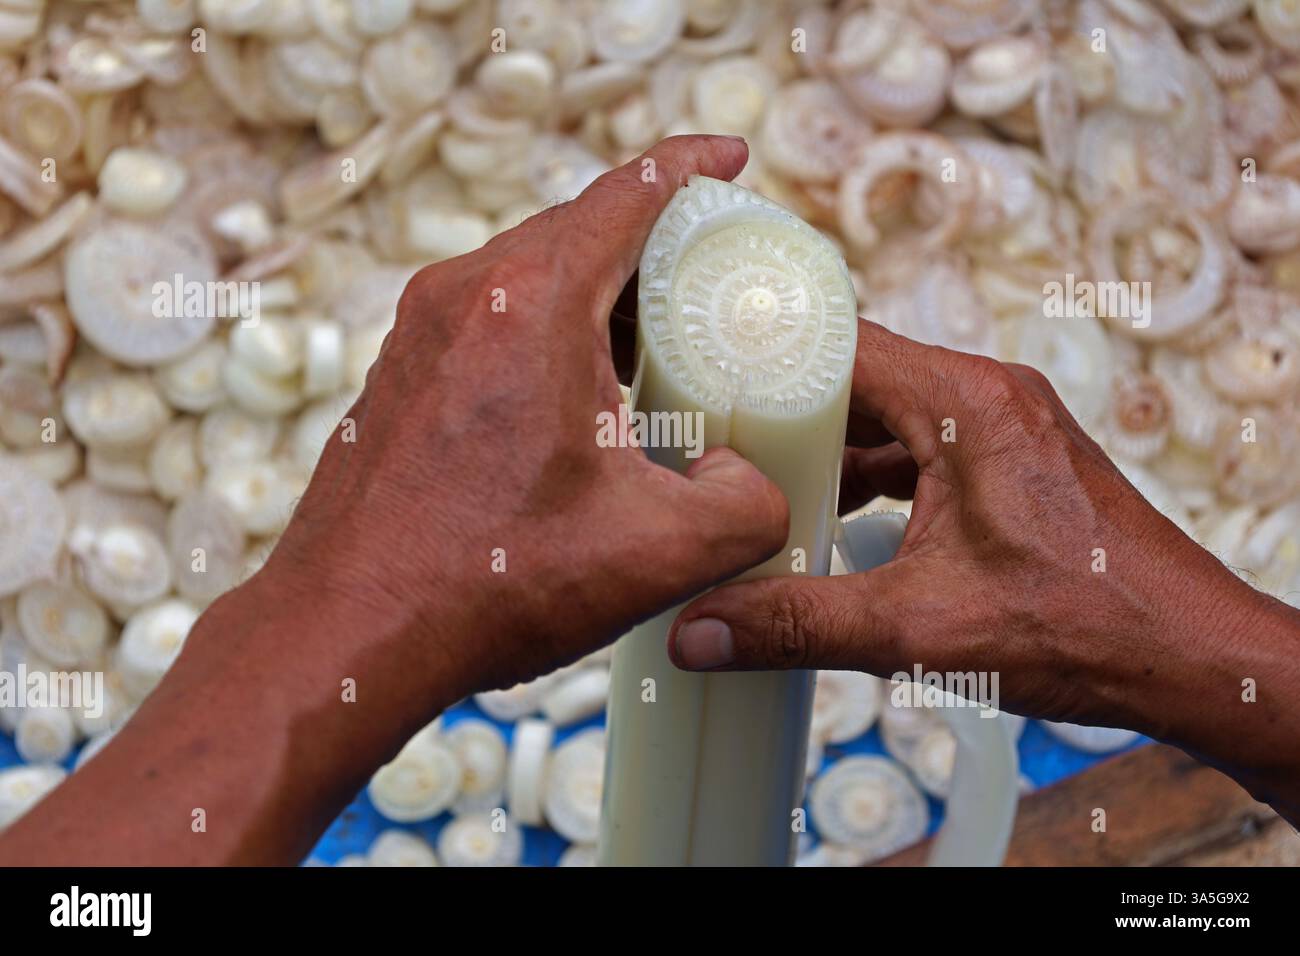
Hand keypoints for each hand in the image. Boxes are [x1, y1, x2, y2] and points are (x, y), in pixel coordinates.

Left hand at [267, 134, 786, 703]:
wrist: (350, 629)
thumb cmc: (490, 582)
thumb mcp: (660, 552)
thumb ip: (748, 505)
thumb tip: (751, 481)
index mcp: (532, 306)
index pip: (627, 195)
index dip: (689, 167)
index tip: (729, 159)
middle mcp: (466, 297)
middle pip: (577, 231)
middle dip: (651, 242)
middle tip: (709, 276)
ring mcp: (420, 333)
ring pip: (529, 276)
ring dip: (596, 294)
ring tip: (652, 344)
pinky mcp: (399, 374)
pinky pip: (488, 320)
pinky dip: (545, 332)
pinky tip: (577, 395)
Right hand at [668, 320, 1299, 816]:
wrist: (1189, 655)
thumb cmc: (1083, 626)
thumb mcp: (917, 628)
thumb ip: (797, 625)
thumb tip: (699, 629)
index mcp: (965, 403)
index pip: (839, 345)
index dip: (765, 359)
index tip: (701, 381)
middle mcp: (989, 397)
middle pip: (860, 378)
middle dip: (787, 413)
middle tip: (712, 446)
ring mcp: (1008, 429)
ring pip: (892, 416)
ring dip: (832, 451)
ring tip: (762, 488)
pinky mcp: (1017, 465)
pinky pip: (925, 448)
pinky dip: (875, 477)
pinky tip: (836, 523)